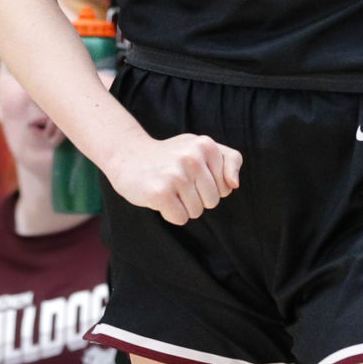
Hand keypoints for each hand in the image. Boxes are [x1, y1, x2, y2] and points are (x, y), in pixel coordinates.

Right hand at [103, 133, 241, 224]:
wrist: (128, 156)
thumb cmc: (170, 156)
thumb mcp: (201, 148)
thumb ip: (229, 159)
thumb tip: (234, 185)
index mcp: (206, 145)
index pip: (227, 186)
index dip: (210, 187)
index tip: (192, 175)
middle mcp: (193, 157)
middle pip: (213, 201)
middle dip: (197, 198)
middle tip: (178, 183)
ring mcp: (176, 175)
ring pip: (197, 211)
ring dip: (183, 206)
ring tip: (168, 188)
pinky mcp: (161, 192)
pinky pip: (180, 218)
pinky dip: (170, 214)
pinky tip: (159, 198)